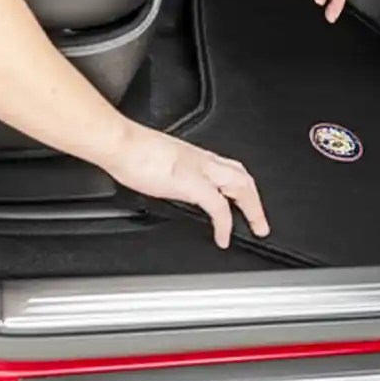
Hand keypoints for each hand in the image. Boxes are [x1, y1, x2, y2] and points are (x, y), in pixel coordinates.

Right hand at [99, 123, 269, 248]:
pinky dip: (226, 224)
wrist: (119, 143)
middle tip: (260, 222)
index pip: (227, 168)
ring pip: (241, 186)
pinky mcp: (192, 183)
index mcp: (194, 155)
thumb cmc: (129, 150)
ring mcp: (199, 170)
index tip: (243, 202)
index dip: (240, 186)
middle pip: (242, 176)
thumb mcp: (157, 161)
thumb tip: (166, 182)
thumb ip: (169, 172)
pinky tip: (223, 238)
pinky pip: (218, 207)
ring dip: (253, 209)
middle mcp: (202, 160)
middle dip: (255, 199)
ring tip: (256, 228)